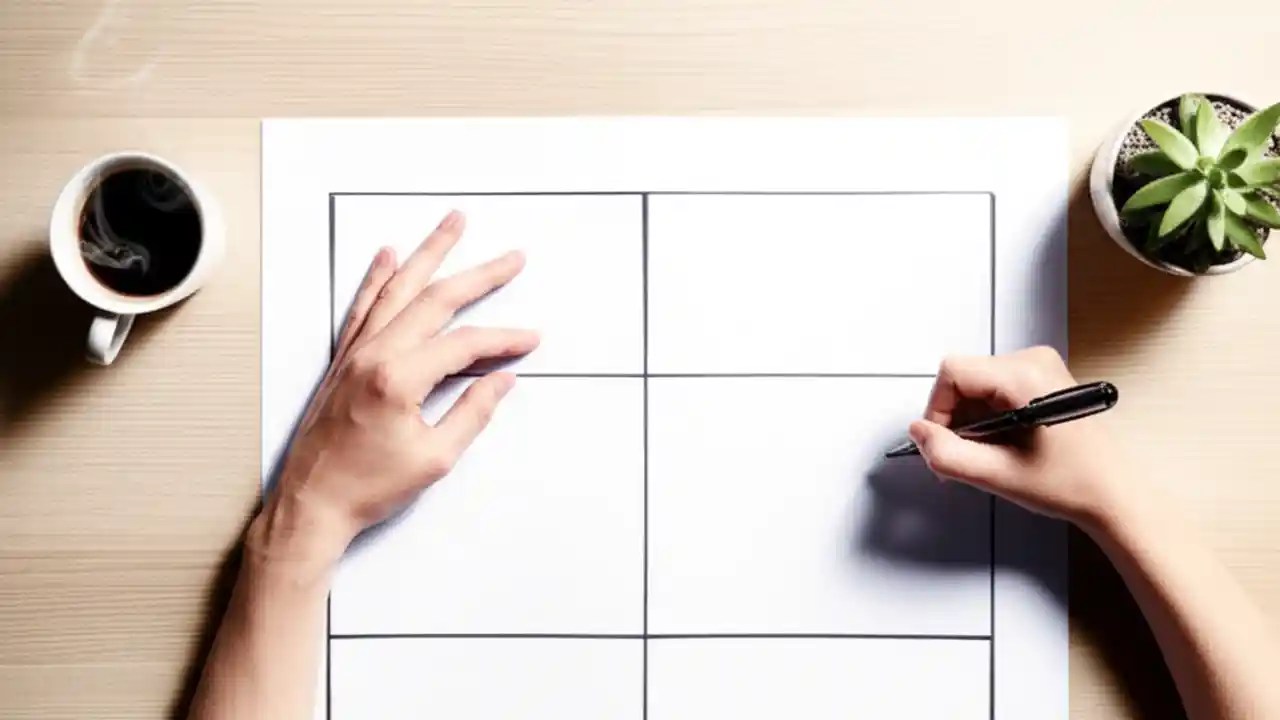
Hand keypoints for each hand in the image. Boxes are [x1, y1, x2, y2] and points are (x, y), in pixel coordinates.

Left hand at [257, 211, 538, 560]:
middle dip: (478, 276)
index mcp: (397, 378)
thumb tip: (500, 380)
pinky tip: (388, 256)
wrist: (311, 504)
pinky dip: (377, 278)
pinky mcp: (342, 361)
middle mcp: (373, 355)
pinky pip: (363, 307)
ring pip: (397, 290)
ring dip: (427, 255)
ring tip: (451, 225)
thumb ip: (472, 413)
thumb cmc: (366, 488)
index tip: (529, 339)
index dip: (502, 340)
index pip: (463, 345)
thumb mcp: (435, 458)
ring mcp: (353, 354)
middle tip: (511, 258)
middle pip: (434, 300)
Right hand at [907, 346, 1132, 526]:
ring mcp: (1039, 366)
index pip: (952, 373)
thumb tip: (918, 433)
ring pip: (975, 385)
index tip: (944, 444)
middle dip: (955, 420)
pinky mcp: (1041, 377)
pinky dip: (987, 417)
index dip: (937, 410)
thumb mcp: (999, 475)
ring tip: (991, 455)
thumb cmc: (1071, 484)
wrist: (1115, 494)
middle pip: (963, 378)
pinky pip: (993, 388)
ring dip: (971, 421)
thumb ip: (948, 454)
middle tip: (967, 458)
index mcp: (1026, 376)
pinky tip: (1004, 444)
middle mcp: (1033, 360)